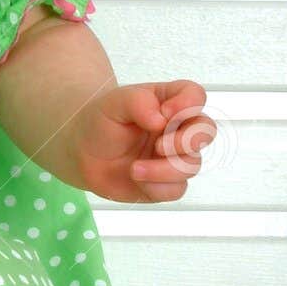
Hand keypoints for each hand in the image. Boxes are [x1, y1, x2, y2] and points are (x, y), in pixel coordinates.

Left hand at [70, 80, 216, 202]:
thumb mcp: (114, 102)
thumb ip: (138, 102)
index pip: (195, 96)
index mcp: (168, 102)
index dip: (189, 103)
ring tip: (134, 168)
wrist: (82, 151)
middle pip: (205, 132)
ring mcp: (173, 157)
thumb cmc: (102, 121)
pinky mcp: (165, 182)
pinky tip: (136, 178)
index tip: (166, 112)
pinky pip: (176, 189)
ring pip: (192, 166)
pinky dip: (156, 186)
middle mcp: (177, 129)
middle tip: (159, 145)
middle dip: (187, 141)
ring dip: (164, 169)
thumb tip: (161, 119)